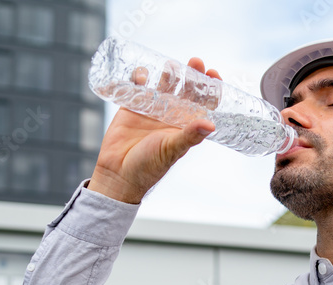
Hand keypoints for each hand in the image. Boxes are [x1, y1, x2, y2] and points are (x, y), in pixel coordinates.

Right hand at [88, 57, 219, 203]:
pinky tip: (142, 72)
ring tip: (171, 64)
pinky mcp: (131, 108)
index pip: (203, 104)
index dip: (211, 89)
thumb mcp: (172, 149)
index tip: (213, 74)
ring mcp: (151, 111)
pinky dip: (139, 77)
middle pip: (185, 90)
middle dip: (192, 75)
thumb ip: (190, 136)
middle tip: (196, 62)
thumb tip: (211, 124)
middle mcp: (170, 116)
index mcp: (184, 126)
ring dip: (169, 74)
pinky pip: (136, 87)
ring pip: (163, 86)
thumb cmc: (149, 167)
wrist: (119, 174)